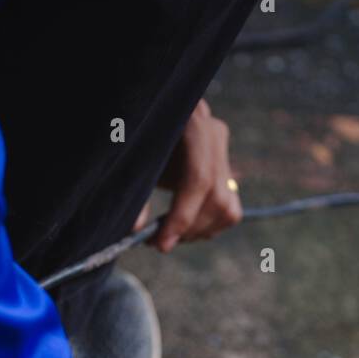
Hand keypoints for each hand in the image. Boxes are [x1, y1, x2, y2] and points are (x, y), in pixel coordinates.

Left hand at [135, 99, 242, 251]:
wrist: (146, 113)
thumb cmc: (134, 134)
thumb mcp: (130, 156)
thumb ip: (133, 190)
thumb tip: (136, 229)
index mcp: (192, 122)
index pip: (199, 179)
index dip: (182, 216)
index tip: (161, 244)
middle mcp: (214, 134)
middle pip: (216, 197)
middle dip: (188, 229)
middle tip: (160, 243)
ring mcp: (223, 150)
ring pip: (227, 208)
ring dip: (198, 232)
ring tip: (170, 235)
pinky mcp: (225, 167)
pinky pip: (229, 209)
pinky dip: (208, 227)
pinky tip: (184, 228)